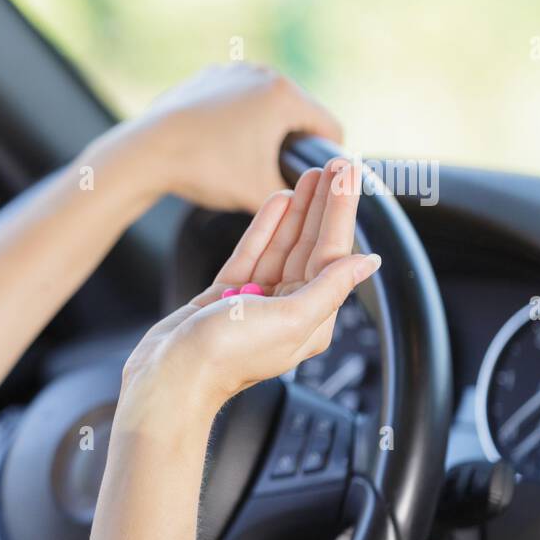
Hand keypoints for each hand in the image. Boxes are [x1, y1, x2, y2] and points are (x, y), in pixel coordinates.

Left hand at [82, 63, 342, 214]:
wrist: (147, 152)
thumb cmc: (205, 169)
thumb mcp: (258, 192)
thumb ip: (297, 195)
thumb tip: (315, 197)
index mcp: (284, 95)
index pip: (329, 127)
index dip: (327, 157)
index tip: (317, 179)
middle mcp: (262, 73)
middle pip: (298, 113)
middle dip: (292, 143)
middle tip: (277, 174)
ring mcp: (233, 71)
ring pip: (265, 104)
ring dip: (264, 129)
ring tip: (246, 160)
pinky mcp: (207, 77)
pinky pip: (236, 100)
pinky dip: (235, 119)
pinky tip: (220, 143)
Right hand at [116, 159, 380, 427]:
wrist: (171, 373)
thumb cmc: (226, 355)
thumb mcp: (290, 319)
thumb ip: (330, 287)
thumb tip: (368, 263)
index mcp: (311, 320)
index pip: (333, 255)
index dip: (341, 211)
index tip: (348, 177)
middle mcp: (288, 310)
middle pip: (312, 247)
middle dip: (324, 205)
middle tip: (334, 166)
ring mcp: (256, 301)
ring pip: (284, 246)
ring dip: (298, 211)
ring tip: (309, 176)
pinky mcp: (226, 296)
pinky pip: (253, 254)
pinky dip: (266, 227)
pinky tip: (276, 202)